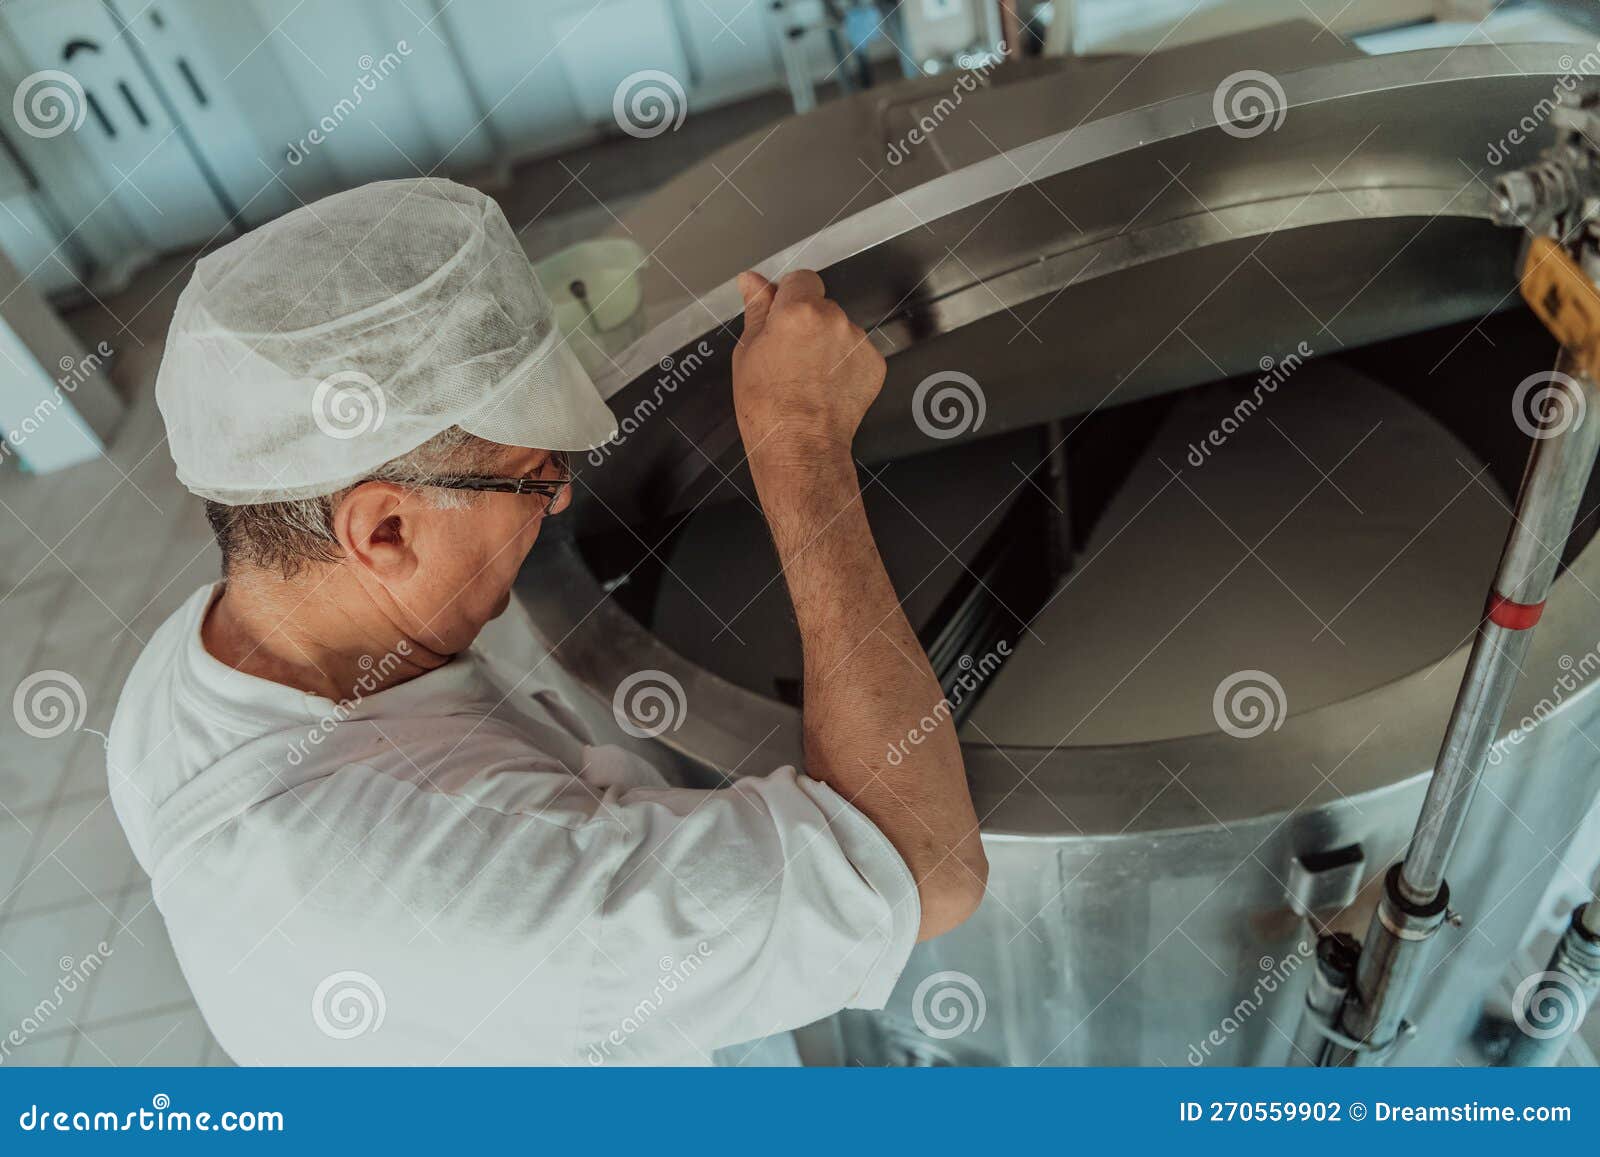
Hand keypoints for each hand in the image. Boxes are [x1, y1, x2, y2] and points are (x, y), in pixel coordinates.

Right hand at [732, 270, 885, 469]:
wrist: (800, 447)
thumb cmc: (768, 407)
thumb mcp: (747, 352)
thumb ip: (756, 309)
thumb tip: (751, 282)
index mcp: (799, 311)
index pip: (802, 279)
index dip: (790, 297)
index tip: (782, 318)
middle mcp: (834, 319)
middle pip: (822, 306)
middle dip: (807, 324)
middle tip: (788, 358)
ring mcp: (858, 342)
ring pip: (840, 330)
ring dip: (827, 344)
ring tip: (807, 378)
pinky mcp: (875, 364)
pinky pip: (856, 353)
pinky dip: (844, 365)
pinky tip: (826, 387)